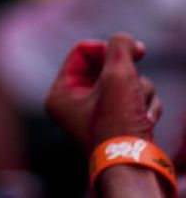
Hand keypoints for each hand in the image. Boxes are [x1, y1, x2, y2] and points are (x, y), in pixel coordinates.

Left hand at [45, 33, 160, 152]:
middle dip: (128, 77)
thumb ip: (119, 47)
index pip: (82, 52)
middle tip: (134, 87)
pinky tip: (146, 121)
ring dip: (140, 92)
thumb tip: (124, 40)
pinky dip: (146, 107)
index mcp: (60, 93)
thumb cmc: (119, 124)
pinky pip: (136, 101)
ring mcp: (98, 115)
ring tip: (138, 110)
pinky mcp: (120, 124)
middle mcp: (75, 104)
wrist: (137, 167)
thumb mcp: (117, 76)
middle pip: (107, 67)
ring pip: (126, 83)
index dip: (108, 48)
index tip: (134, 51)